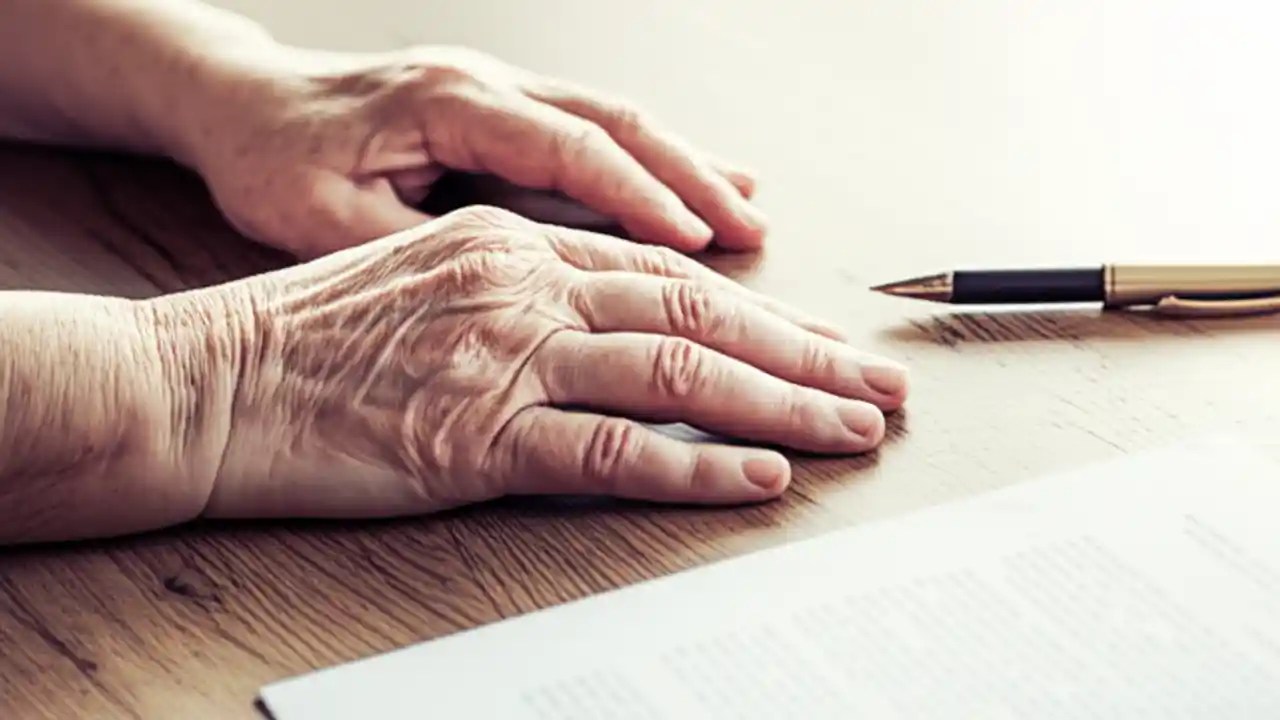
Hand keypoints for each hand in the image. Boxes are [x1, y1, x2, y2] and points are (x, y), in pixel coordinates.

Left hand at [185, 46, 766, 258]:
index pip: (568, 149)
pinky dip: (646, 165)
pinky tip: (686, 187)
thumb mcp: (322, 218)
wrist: (240, 101)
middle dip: (691, 178)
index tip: (697, 244)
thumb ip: (415, 244)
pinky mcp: (499, 111)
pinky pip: (590, 132)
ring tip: (746, 210)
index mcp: (448, 103)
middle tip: (753, 230)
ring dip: (683, 167)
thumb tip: (503, 282)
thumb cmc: (271, 160)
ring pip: (614, 122)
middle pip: (615, 123)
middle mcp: (486, 84)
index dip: (638, 197)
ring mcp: (498, 91)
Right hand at [198, 207, 907, 518]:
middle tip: (879, 386)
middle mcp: (526, 289)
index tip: (823, 344)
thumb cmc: (309, 336)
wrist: (206, 378)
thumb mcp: (428, 278)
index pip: (671, 277)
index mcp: (518, 246)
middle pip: (701, 317)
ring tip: (853, 431)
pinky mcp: (476, 440)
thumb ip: (525, 293)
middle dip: (806, 355)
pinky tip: (757, 476)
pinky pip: (610, 452)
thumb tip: (610, 326)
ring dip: (780, 406)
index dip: (762, 315)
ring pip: (678, 376)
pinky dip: (694, 466)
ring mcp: (506, 362)